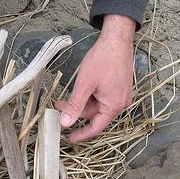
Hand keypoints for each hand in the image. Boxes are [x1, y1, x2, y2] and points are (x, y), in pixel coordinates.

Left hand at [55, 14, 134, 142]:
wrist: (116, 40)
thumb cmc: (103, 59)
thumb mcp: (84, 84)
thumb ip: (75, 105)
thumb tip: (66, 122)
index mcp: (114, 105)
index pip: (96, 127)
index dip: (82, 133)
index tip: (69, 138)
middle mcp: (120, 103)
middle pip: (94, 114)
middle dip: (76, 111)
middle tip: (58, 106)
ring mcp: (120, 94)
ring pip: (96, 105)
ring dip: (81, 102)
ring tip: (65, 97)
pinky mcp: (118, 87)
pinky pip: (102, 97)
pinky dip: (89, 96)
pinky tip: (79, 90)